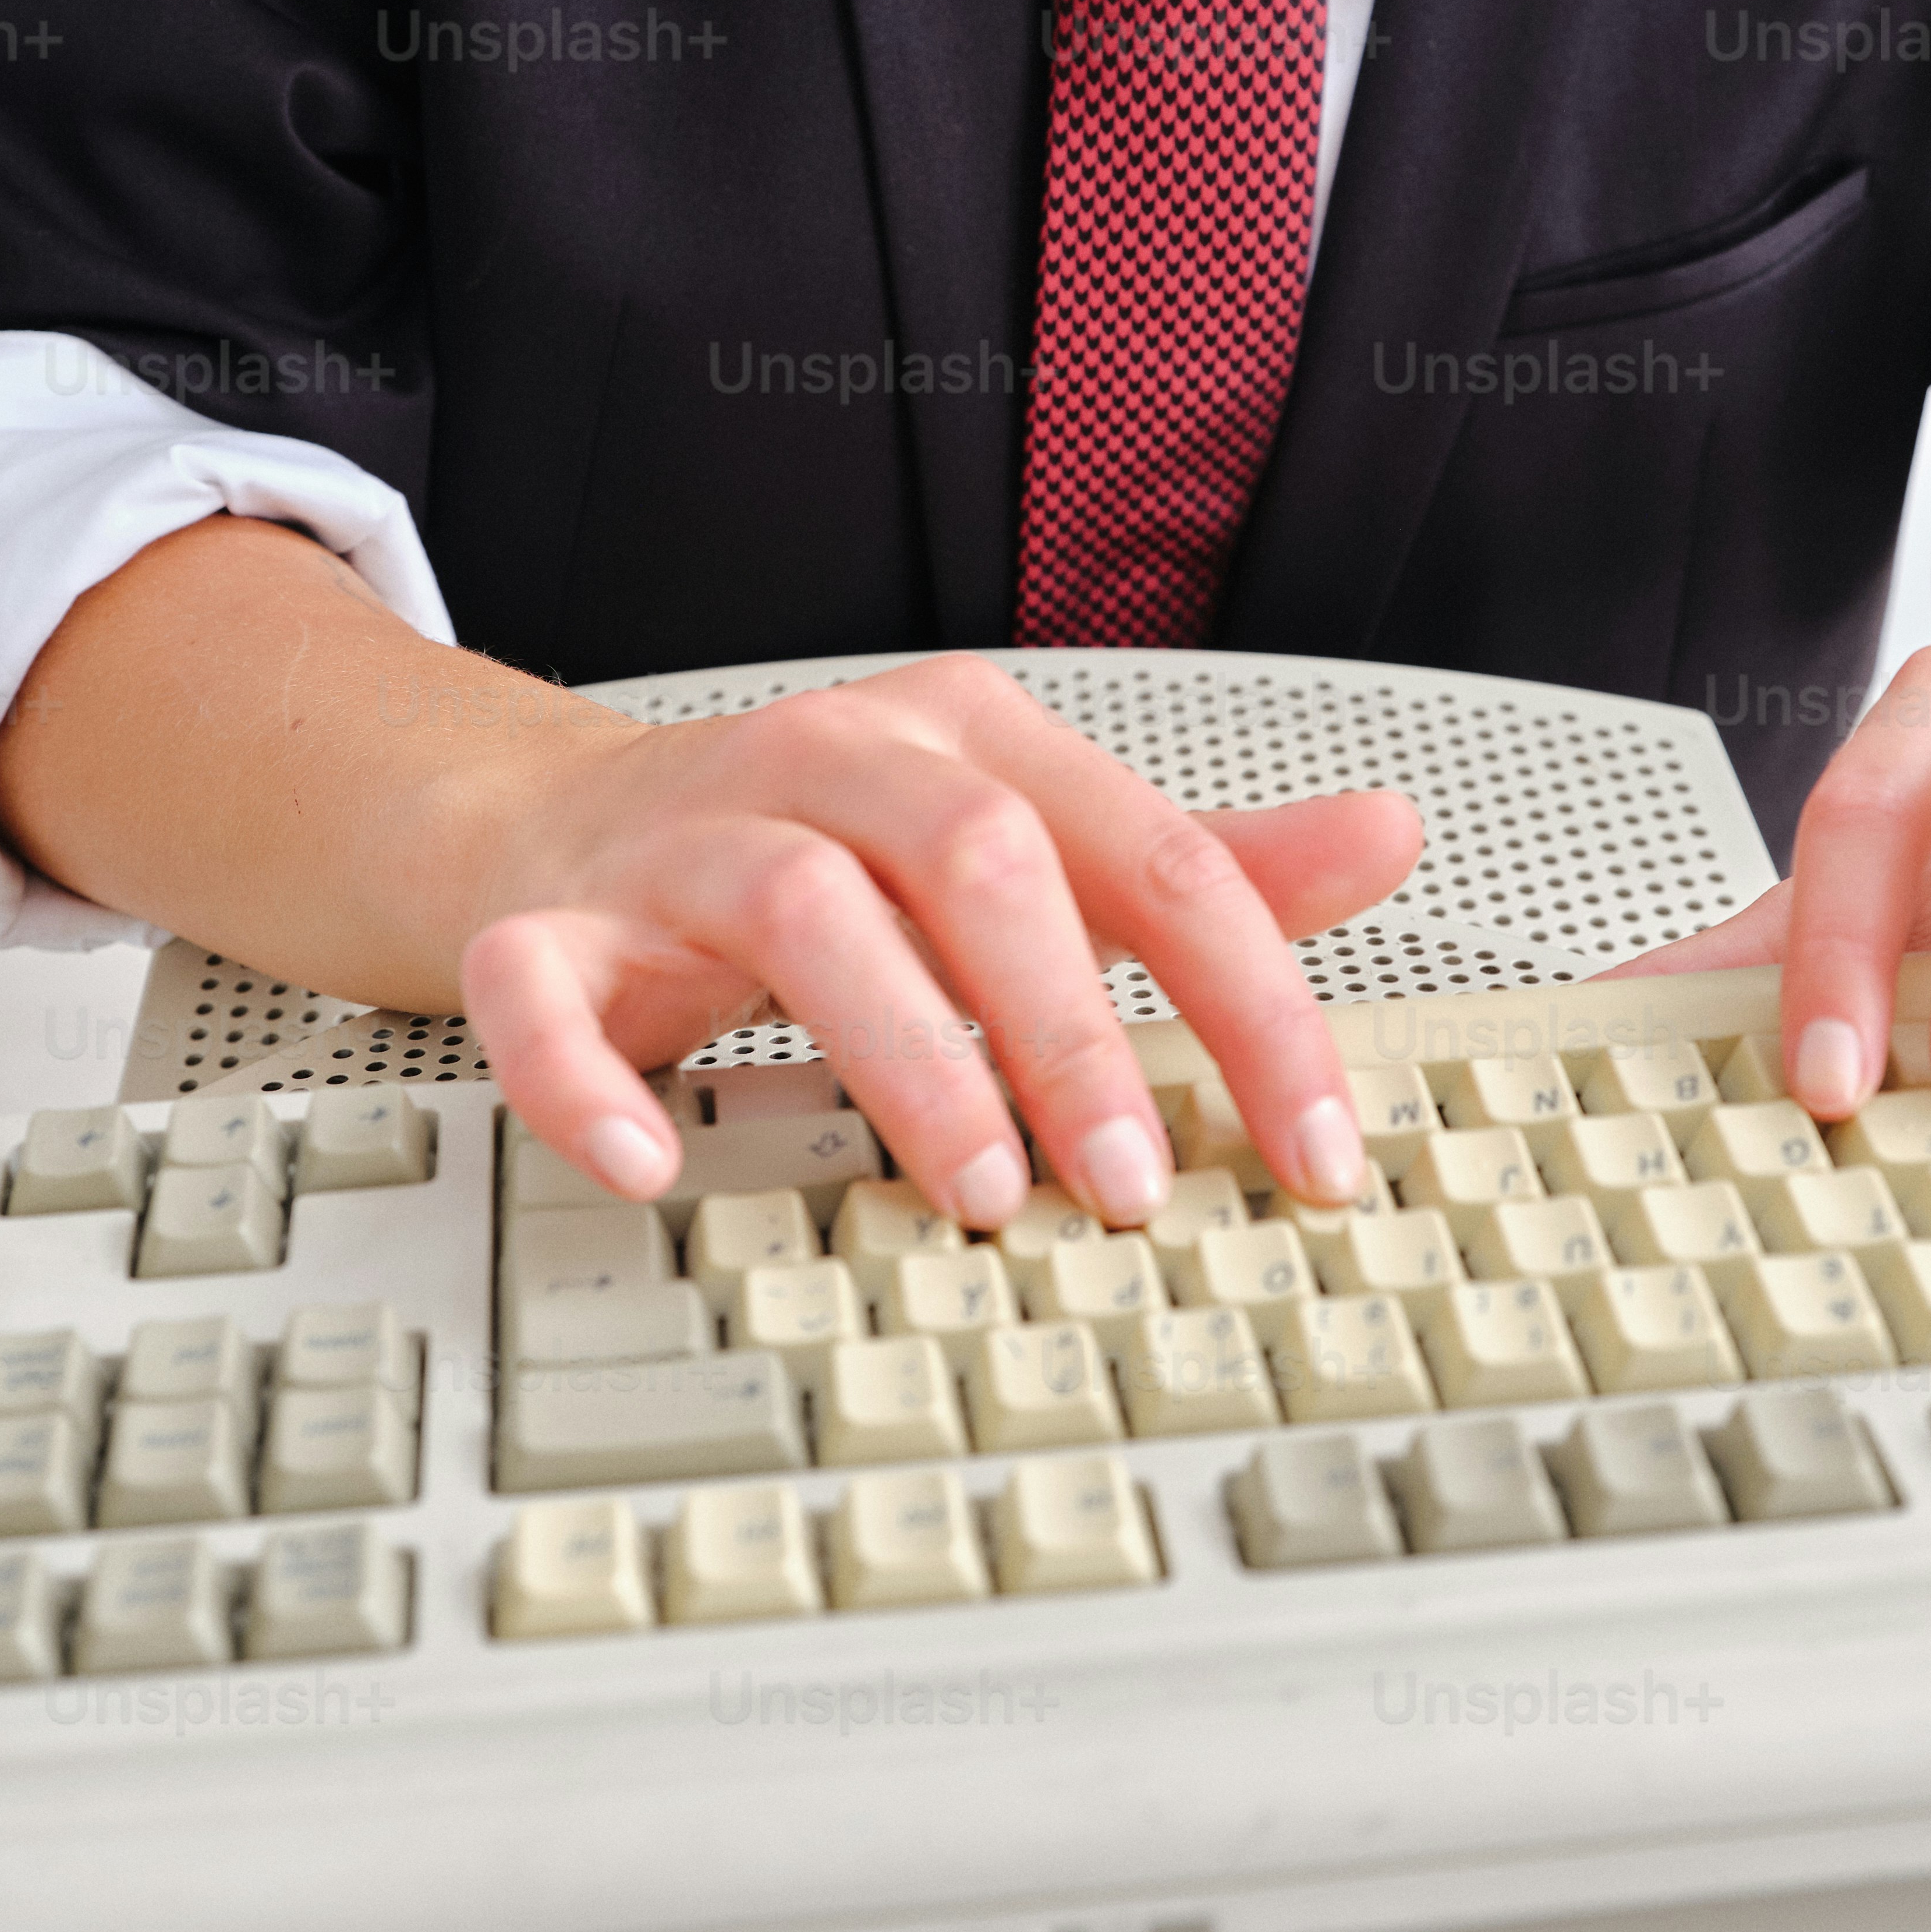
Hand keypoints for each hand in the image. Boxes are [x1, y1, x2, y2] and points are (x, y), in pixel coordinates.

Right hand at [454, 654, 1420, 1225]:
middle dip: (1073, 1031)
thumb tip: (1387, 836)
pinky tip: (654, 1165)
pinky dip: (591, 1080)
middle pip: (977, 859)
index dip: (1247, 1003)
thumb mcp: (1022, 839)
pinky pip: (543, 988)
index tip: (1311, 1148)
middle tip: (1134, 1187)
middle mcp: (827, 762)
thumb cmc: (821, 851)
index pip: (1145, 854)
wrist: (558, 826)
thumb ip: (1191, 865)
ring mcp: (680, 839)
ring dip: (904, 1058)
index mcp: (962, 738)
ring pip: (801, 910)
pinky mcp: (543, 924)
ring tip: (979, 1193)